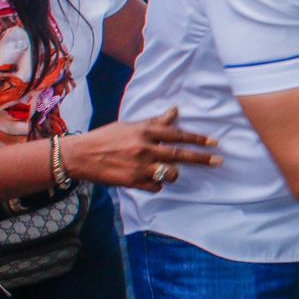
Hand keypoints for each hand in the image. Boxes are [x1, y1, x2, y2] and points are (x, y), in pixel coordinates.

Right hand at [62, 108, 218, 191]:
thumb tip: (175, 111)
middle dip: (202, 158)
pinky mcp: (133, 182)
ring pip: (170, 174)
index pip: (177, 135)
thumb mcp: (130, 126)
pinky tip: (150, 179)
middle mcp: (144, 148)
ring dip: (173, 174)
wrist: (80, 156)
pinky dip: (157, 185)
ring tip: (166, 171)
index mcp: (144, 132)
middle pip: (180, 155)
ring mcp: (139, 166)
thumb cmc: (106, 138)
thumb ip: (154, 122)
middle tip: (218, 161)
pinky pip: (156, 187)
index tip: (214, 142)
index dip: (198, 139)